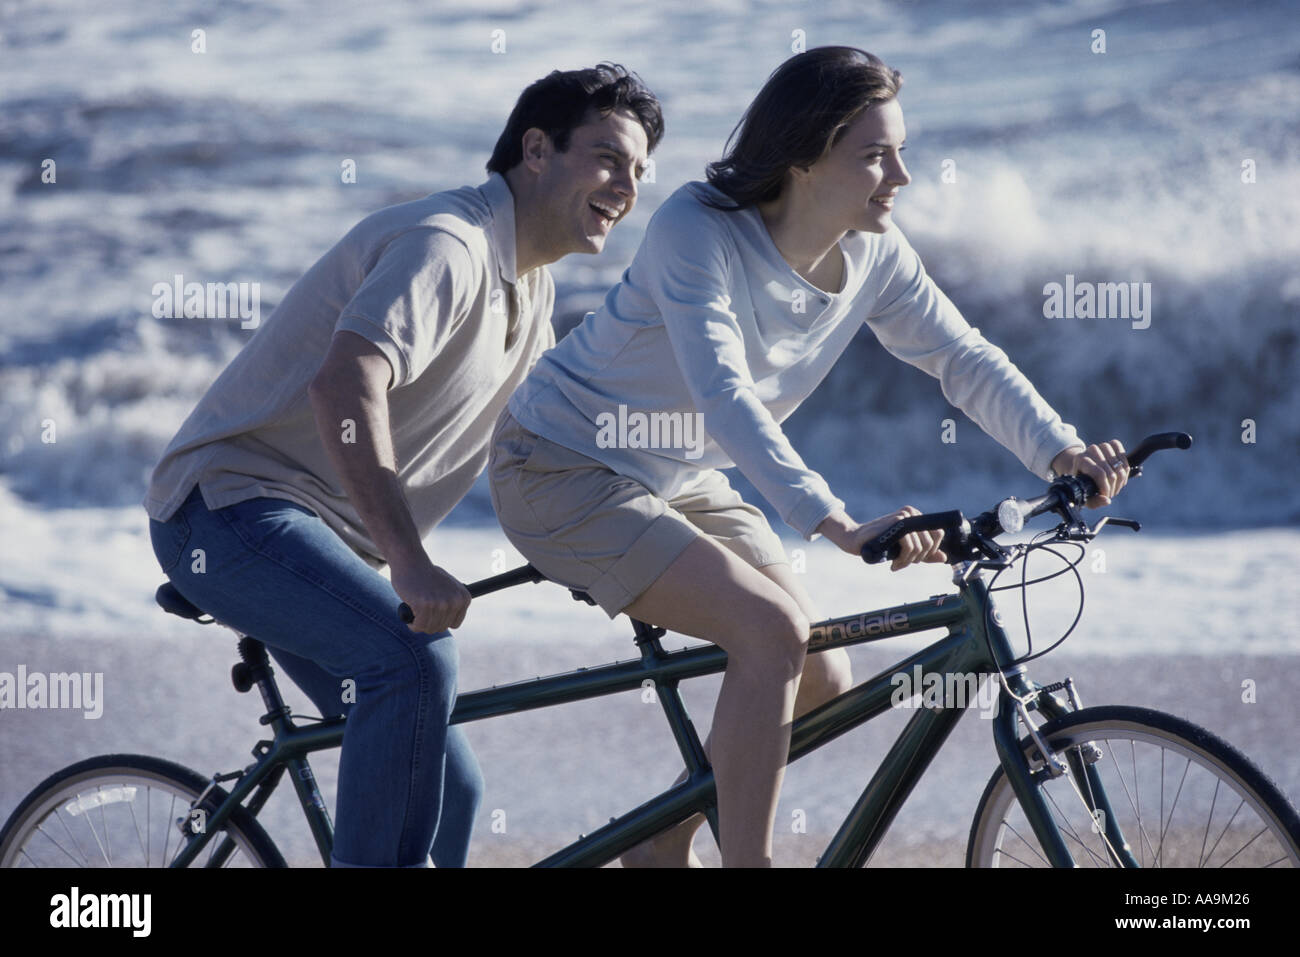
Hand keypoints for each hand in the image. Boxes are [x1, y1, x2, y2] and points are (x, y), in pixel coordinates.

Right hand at [390, 557, 470, 633]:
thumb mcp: (449, 587)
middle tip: (421, 611)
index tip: (432, 613)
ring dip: (419, 624)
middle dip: (429, 622)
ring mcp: (440, 603)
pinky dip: (412, 624)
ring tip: (415, 611)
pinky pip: (418, 626)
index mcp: (464, 597)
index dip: (441, 620)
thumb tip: (453, 621)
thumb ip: (453, 602)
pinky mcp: (425, 605)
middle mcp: (455, 601)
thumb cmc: (428, 574)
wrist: (412, 561)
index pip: (454, 624)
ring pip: (429, 628)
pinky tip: (410, 614)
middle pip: (441, 628)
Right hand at [817, 507, 946, 570]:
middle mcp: (912, 513)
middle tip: (902, 564)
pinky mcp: (897, 521)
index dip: (930, 551)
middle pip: (931, 542)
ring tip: (896, 565)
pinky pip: (910, 545)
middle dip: (918, 558)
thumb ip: (925, 554)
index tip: (915, 559)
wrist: (858, 540)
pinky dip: (903, 559)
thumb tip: (944, 558)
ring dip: (909, 561)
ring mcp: (905, 515)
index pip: (938, 534)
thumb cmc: (882, 544)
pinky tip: (893, 563)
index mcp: (917, 516)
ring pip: (922, 546)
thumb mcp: (907, 550)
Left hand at [1051, 440, 1129, 507]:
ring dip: (1121, 477)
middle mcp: (1090, 450)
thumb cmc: (1083, 484)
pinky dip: (1125, 465)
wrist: (1082, 469)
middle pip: (1111, 471)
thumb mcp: (1084, 496)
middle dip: (1113, 486)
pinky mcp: (1111, 444)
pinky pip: (1122, 452)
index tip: (1106, 496)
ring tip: (1116, 485)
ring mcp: (1101, 446)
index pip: (1099, 474)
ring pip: (1118, 463)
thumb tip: (1106, 500)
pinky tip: (1121, 473)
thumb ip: (1094, 501)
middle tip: (1111, 493)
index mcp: (1080, 460)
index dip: (1106, 487)